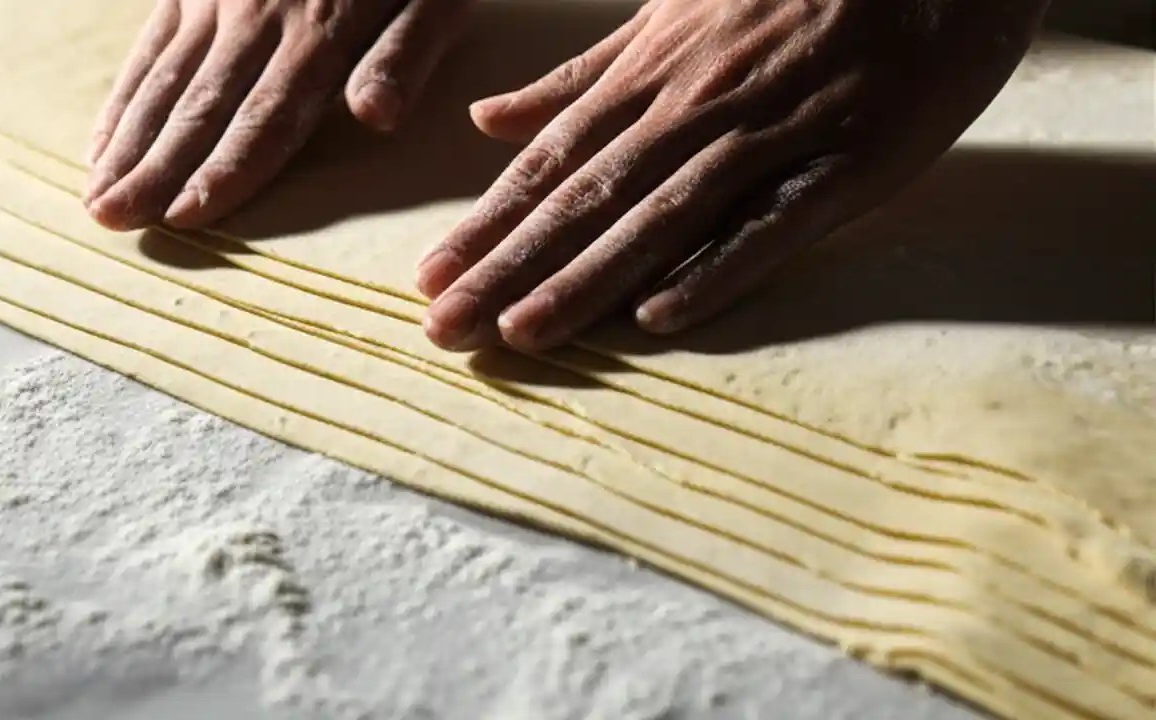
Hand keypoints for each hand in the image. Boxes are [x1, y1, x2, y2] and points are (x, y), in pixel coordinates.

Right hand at [84, 0, 471, 229]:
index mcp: (320, 28)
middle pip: (201, 106)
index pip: (268, 115)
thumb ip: (404, 55)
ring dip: (128, 143)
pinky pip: (150, 46)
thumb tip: (376, 117)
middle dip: (156, 169)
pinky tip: (101, 142)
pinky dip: (122, 98)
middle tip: (113, 221)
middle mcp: (255, 14)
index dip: (228, 169)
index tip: (188, 217)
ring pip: (163, 80)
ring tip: (97, 199)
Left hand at [417, 0, 1047, 350]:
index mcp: (652, 73)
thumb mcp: (670, 12)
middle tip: (446, 330)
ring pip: (661, 218)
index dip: (488, 223)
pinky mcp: (845, 165)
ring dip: (587, 280)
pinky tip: (660, 319)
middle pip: (586, 199)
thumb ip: (582, 75)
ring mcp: (769, 136)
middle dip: (510, 267)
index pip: (551, 163)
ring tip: (521, 337)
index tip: (430, 279)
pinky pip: (771, 225)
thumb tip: (489, 120)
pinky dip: (716, 270)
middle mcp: (695, 108)